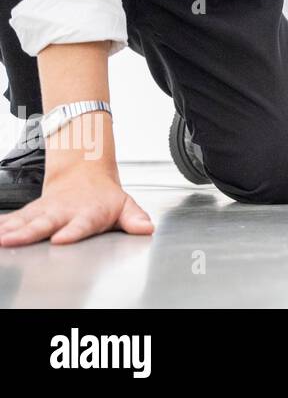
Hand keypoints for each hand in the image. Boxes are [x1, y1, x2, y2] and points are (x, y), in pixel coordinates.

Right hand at [0, 162, 153, 245]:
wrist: (84, 173)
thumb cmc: (104, 197)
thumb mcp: (125, 205)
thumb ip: (134, 218)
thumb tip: (146, 228)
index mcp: (88, 213)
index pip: (81, 224)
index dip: (72, 232)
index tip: (61, 239)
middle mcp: (63, 212)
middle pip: (46, 223)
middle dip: (29, 233)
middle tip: (15, 240)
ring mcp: (46, 211)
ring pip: (26, 220)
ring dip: (11, 229)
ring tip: (1, 238)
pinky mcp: (32, 211)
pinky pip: (14, 218)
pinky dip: (3, 224)